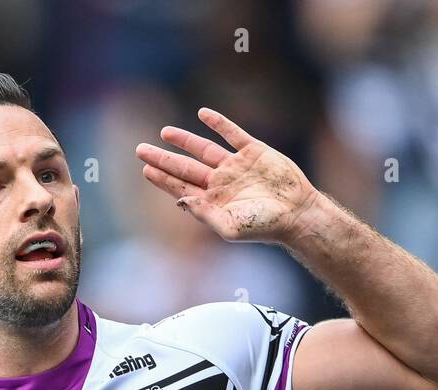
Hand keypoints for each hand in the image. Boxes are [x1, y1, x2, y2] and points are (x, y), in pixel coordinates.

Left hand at [136, 108, 319, 245]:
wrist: (297, 213)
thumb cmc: (264, 226)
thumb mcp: (230, 226)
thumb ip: (204, 214)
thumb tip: (180, 200)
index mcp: (213, 201)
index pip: (181, 187)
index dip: (162, 178)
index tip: (145, 170)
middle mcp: (221, 182)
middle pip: (185, 167)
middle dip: (163, 159)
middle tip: (140, 151)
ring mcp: (236, 166)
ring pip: (204, 149)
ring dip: (184, 140)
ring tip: (164, 132)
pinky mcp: (254, 151)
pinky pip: (233, 134)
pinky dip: (218, 123)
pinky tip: (203, 114)